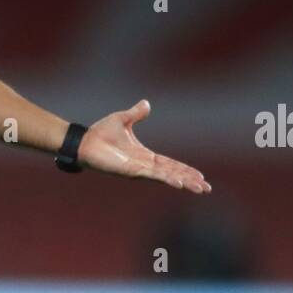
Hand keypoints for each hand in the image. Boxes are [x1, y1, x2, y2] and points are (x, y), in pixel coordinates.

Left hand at [76, 100, 210, 192]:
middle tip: (206, 189)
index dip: (185, 170)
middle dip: (190, 181)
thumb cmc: (100, 133)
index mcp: (145, 156)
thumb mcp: (123, 120)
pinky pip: (153, 175)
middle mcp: (144, 165)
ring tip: (199, 189)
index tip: (200, 176)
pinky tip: (179, 184)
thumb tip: (146, 104)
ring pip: (167, 177)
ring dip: (184, 183)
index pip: (170, 165)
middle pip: (173, 174)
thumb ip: (136, 114)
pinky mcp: (131, 171)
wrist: (85, 141)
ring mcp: (138, 170)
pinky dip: (167, 179)